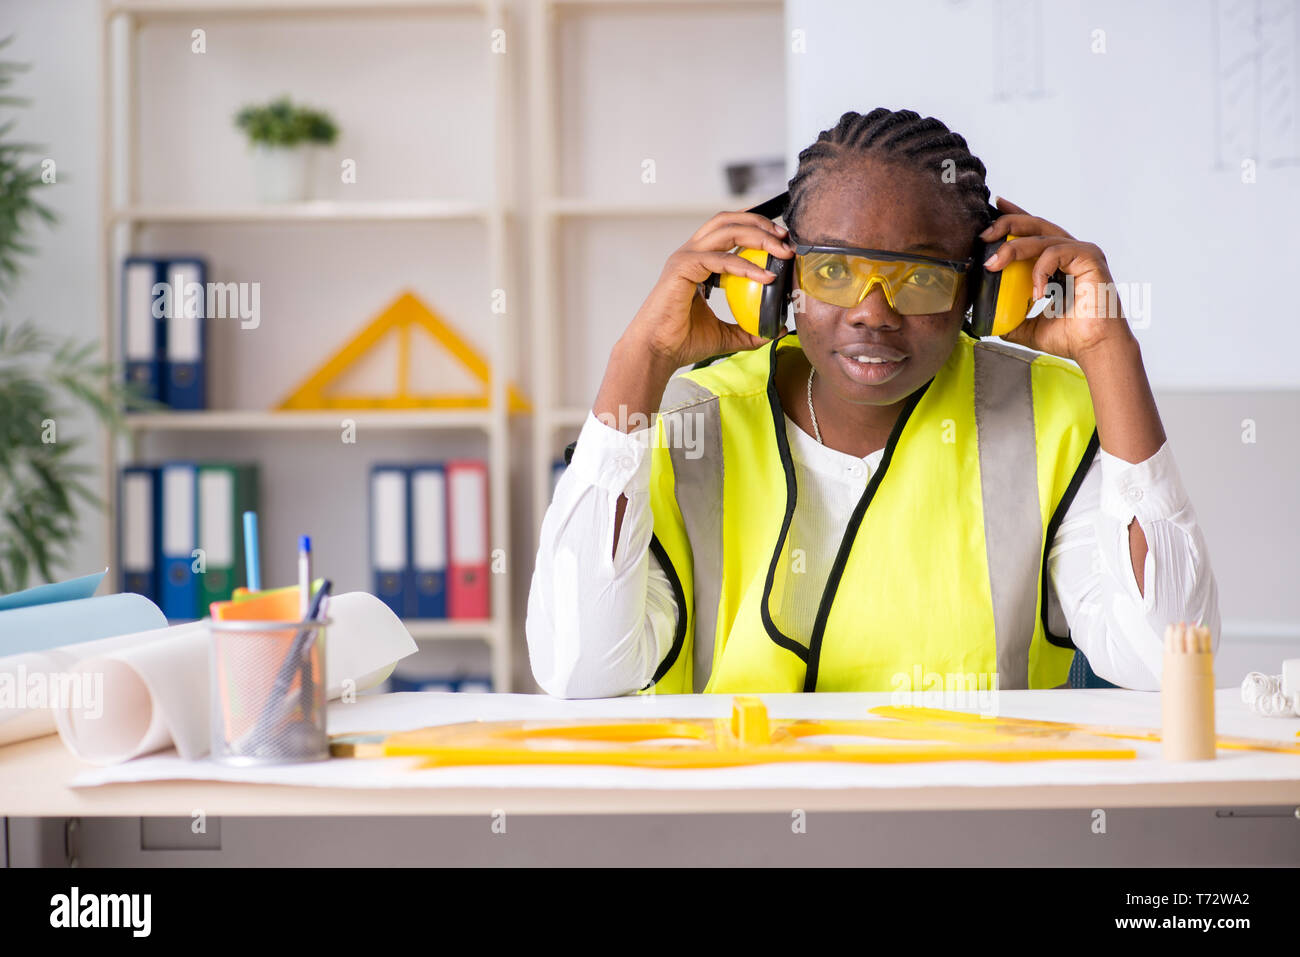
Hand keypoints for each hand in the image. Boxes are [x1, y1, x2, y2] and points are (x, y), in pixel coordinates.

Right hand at [623, 209, 795, 369]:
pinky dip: (745, 266)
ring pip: (725, 230)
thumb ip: (749, 331)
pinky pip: (720, 259)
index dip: (755, 227)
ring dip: (757, 235)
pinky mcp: (682, 268)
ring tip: (781, 250)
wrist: (657, 352)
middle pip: (728, 221)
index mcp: (698, 261)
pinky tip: (766, 277)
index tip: (780, 241)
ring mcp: (684, 258)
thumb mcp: (725, 334)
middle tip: (785, 238)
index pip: (728, 230)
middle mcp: (690, 253)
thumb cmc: (682, 341)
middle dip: (760, 223)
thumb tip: (776, 331)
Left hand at [979, 197, 1134, 361]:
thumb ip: (1011, 319)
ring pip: (1041, 237)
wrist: (1094, 348)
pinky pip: (1055, 253)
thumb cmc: (1072, 336)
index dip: (1015, 216)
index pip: (1034, 232)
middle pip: (1035, 225)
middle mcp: (1070, 253)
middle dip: (1007, 224)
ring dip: (1012, 248)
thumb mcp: (1029, 327)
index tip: (996, 206)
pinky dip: (1039, 270)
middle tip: (985, 235)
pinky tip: (1036, 292)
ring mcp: (1081, 253)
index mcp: (1058, 262)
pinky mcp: (1089, 258)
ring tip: (993, 265)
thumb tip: (988, 321)